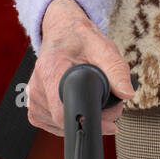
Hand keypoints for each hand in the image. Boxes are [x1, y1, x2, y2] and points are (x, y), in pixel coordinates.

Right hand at [25, 0, 134, 137]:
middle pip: (64, 121)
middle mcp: (37, 86)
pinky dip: (69, 121)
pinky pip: (51, 124)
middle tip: (111, 106)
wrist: (62, 31)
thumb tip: (127, 94)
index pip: (63, 111)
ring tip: (96, 101)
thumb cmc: (80, 38)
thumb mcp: (103, 47)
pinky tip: (79, 105)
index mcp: (50, 70)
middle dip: (93, 120)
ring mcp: (33, 98)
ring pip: (59, 127)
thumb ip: (117, 70)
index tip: (110, 123)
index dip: (89, 121)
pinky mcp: (34, 106)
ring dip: (81, 121)